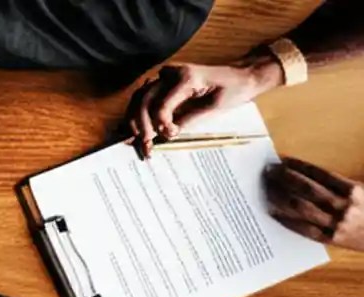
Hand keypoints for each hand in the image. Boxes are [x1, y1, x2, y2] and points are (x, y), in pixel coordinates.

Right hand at [125, 55, 283, 158]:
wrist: (241, 76)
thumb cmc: (232, 89)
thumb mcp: (214, 107)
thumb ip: (189, 119)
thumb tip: (167, 134)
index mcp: (185, 77)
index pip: (162, 103)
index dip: (160, 123)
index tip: (168, 136)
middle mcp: (170, 74)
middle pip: (143, 99)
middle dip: (141, 124)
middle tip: (146, 144)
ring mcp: (164, 77)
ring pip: (138, 98)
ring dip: (135, 121)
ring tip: (140, 141)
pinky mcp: (163, 84)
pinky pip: (143, 99)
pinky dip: (137, 115)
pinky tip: (137, 131)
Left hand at [263, 157, 363, 251]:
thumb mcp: (363, 190)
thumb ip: (339, 183)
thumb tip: (306, 173)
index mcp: (354, 189)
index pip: (320, 174)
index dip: (299, 166)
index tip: (283, 160)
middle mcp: (344, 206)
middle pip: (307, 189)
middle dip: (285, 178)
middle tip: (268, 171)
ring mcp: (336, 224)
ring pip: (302, 208)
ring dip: (281, 197)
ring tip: (266, 188)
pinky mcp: (331, 239)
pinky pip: (304, 229)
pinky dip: (287, 220)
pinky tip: (273, 212)